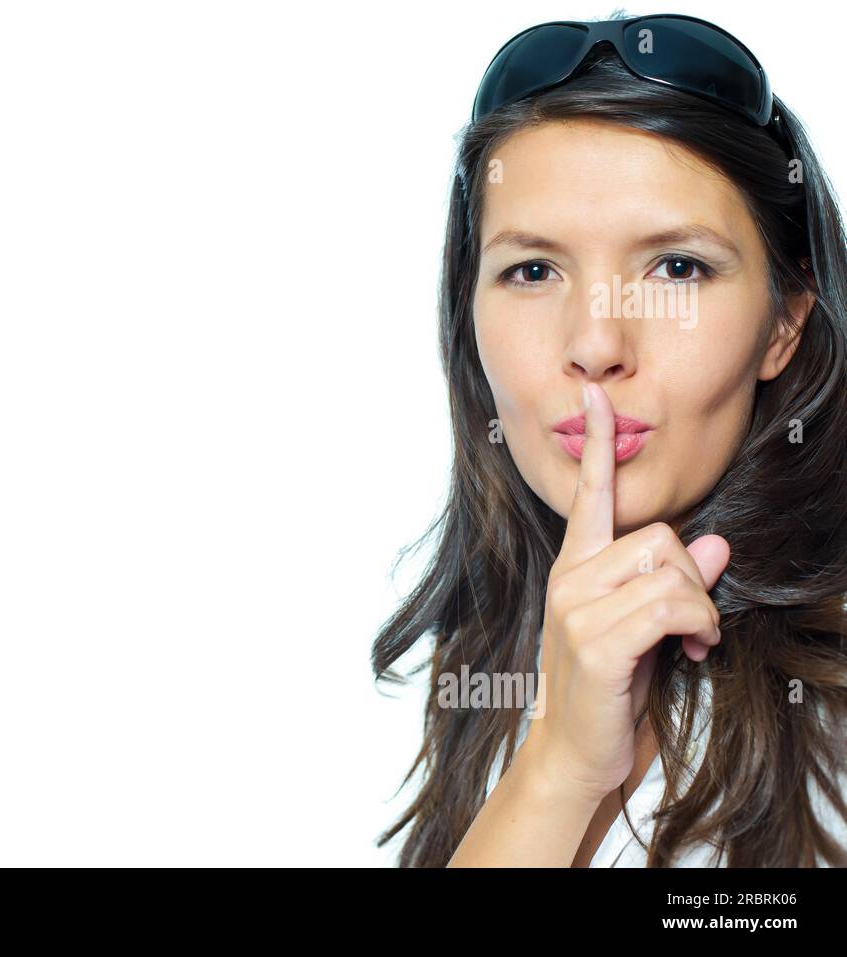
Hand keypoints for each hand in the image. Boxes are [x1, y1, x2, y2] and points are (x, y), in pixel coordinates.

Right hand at [524, 381, 729, 802]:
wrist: (576, 755)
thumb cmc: (608, 692)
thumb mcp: (645, 630)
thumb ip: (672, 584)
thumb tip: (716, 544)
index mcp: (575, 569)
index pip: (589, 496)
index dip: (595, 445)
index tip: (595, 397)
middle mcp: (570, 579)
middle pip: (659, 534)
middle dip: (694, 578)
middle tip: (695, 623)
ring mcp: (577, 609)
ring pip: (671, 569)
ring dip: (701, 608)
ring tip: (694, 642)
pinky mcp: (595, 642)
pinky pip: (670, 606)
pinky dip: (697, 626)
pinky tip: (693, 652)